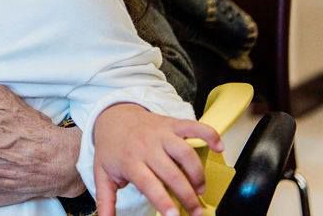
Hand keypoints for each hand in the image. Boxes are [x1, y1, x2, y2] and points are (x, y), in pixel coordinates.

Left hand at [93, 103, 222, 215]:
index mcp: (130, 161)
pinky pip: (193, 126)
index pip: (149, 183)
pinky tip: (219, 147)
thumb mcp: (103, 174)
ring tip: (200, 189)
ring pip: (185, 152)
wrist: (113, 115)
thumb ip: (105, 200)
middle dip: (187, 195)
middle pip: (172, 173)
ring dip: (197, 173)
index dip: (163, 200)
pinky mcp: (172, 124)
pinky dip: (209, 134)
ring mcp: (161, 134)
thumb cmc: (111, 148)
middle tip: (196, 211)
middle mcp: (148, 146)